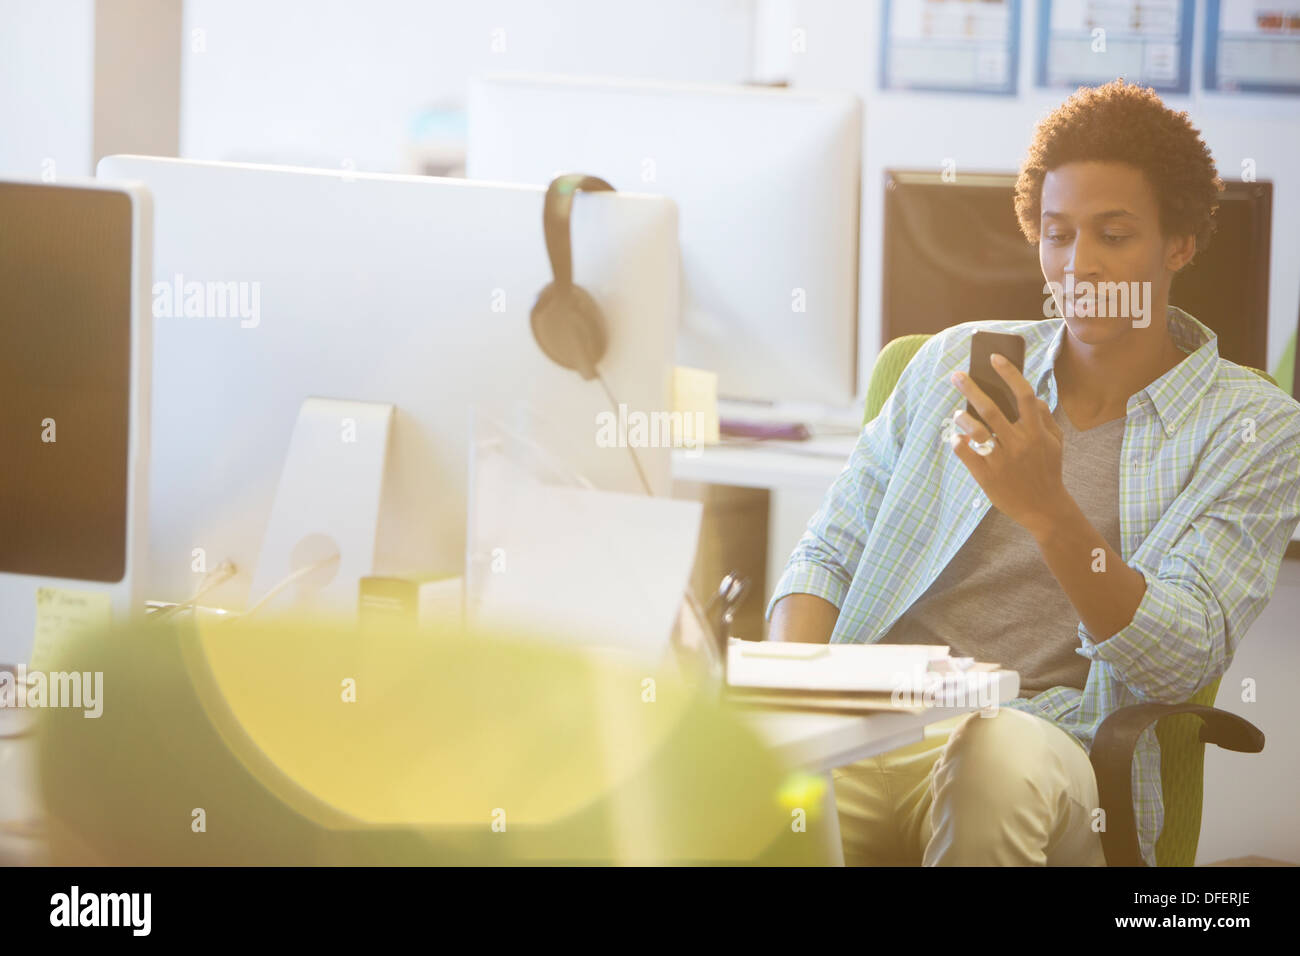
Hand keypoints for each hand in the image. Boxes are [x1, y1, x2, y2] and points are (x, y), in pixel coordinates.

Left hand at [948, 354, 1070, 536]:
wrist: (1045, 509)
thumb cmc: (1048, 470)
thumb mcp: (1055, 443)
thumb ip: (1044, 418)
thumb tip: (1030, 397)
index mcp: (1037, 432)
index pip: (1024, 395)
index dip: (1009, 373)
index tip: (994, 358)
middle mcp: (1019, 443)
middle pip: (991, 409)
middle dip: (971, 388)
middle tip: (956, 376)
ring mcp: (1002, 460)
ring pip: (976, 432)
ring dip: (962, 418)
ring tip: (957, 413)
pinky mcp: (987, 476)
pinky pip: (966, 454)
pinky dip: (958, 443)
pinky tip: (955, 438)